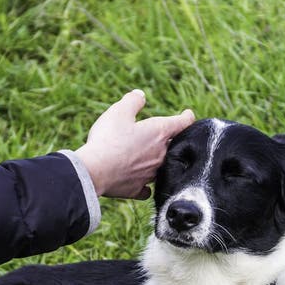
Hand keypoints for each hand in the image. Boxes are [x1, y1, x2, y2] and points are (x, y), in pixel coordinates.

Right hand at [76, 89, 194, 198]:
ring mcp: (151, 174)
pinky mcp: (138, 189)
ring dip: (157, 161)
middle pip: (174, 146)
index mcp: (159, 133)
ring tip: (148, 157)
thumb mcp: (119, 111)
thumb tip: (141, 95)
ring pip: (161, 167)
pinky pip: (147, 188)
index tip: (188, 115)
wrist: (95, 170)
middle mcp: (161, 155)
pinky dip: (145, 184)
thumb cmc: (108, 138)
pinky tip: (141, 183)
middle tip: (167, 136)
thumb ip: (132, 101)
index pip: (182, 123)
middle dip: (171, 140)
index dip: (187, 117)